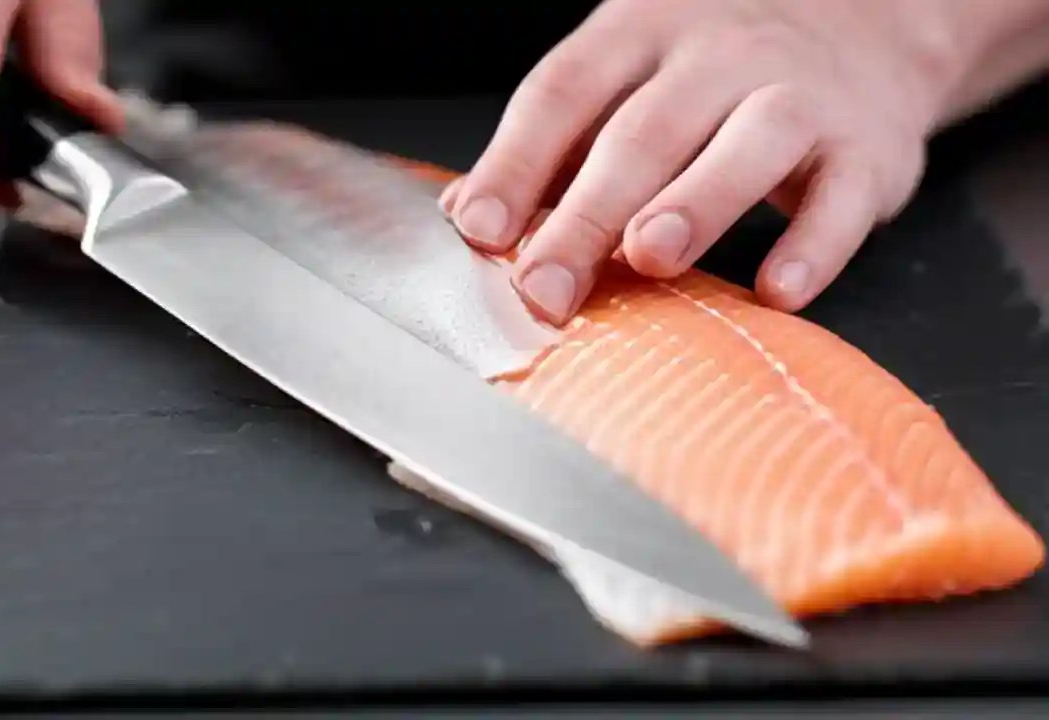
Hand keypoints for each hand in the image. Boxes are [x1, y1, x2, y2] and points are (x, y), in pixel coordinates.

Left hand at [442, 0, 973, 321]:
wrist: (872, 22)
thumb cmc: (717, 70)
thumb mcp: (627, 76)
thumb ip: (553, 145)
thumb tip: (468, 215)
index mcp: (639, 31)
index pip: (564, 91)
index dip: (517, 161)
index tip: (479, 230)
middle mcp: (718, 53)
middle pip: (643, 131)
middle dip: (589, 211)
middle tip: (545, 285)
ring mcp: (799, 95)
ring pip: (749, 143)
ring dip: (697, 203)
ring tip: (650, 258)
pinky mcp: (869, 148)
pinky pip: (844, 195)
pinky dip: (816, 244)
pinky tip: (778, 290)